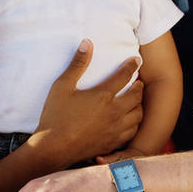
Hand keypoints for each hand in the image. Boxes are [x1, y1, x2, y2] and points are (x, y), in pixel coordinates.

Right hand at [32, 40, 142, 168]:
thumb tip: (87, 43)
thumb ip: (77, 64)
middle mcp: (113, 112)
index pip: (123, 76)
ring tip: (135, 100)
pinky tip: (129, 121)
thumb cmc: (55, 116)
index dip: (131, 65)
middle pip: (136, 95)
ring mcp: (115, 129)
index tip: (137, 60)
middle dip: (139, 86)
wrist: (53, 149)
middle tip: (137, 82)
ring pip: (138, 115)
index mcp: (102, 96)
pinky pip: (132, 132)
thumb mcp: (62, 86)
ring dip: (139, 105)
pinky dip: (134, 123)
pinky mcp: (113, 143)